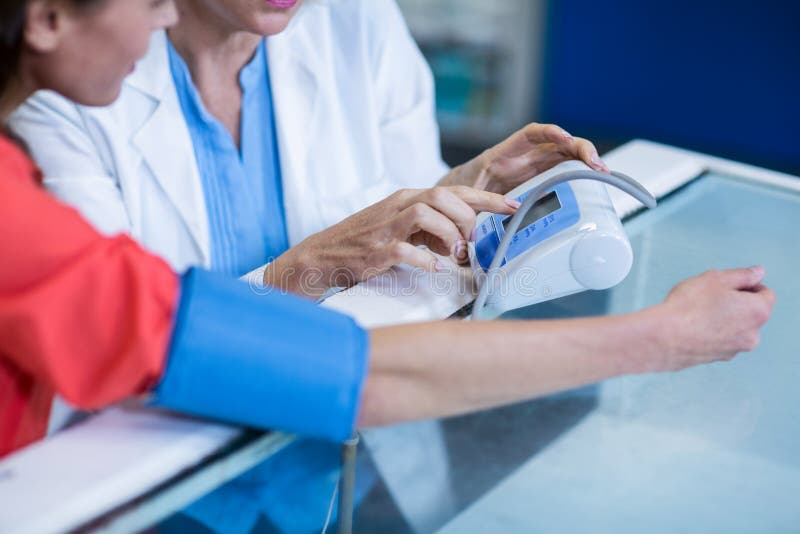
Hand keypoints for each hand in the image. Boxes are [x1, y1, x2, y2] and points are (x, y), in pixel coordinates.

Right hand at [264, 186, 517, 297]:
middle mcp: (398, 206)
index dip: (487, 199)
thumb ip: (429, 229)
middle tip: (471, 242)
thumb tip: (458, 240)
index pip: (454, 190)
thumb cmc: (363, 242)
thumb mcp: (399, 227)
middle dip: (467, 219)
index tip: (511, 207)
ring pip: (427, 214)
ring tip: (453, 254)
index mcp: (407, 198)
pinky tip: (433, 269)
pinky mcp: (376, 251)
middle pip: (443, 196)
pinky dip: (425, 260)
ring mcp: (386, 228)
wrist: (323, 255)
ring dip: (448, 235)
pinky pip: (406, 250)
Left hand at [439, 123, 607, 194]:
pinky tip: (591, 177)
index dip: (550, 133)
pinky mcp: (539, 178)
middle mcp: (522, 156)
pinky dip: (576, 170)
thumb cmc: (462, 193)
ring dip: (584, 159)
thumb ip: (477, 203)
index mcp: (503, 154)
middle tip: (596, 164)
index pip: (531, 134)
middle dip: (579, 148)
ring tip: (601, 171)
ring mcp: (533, 166)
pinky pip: (561, 169)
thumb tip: (488, 223)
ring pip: (564, 154)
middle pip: (556, 143)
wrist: (457, 196)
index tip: (565, 139)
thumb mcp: (467, 195)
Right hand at [645, 267, 774, 371]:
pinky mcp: (718, 358)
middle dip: (735, 302)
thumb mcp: (716, 279)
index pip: (765, 293)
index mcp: (757, 312)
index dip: (748, 284)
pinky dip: (713, 332)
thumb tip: (758, 273)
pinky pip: (721, 340)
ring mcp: (736, 349)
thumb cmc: (690, 305)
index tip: (725, 284)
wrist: (664, 338)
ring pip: (736, 327)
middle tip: (708, 296)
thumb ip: (742, 275)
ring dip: (724, 318)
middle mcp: (753, 334)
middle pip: (751, 312)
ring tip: (697, 312)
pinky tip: (692, 326)